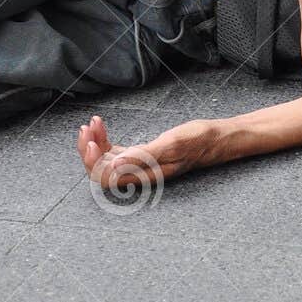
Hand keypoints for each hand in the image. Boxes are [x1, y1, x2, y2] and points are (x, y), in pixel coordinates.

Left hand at [77, 115, 214, 189]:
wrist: (215, 139)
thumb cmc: (197, 141)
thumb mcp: (171, 144)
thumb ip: (143, 156)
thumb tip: (115, 165)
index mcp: (144, 175)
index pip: (106, 177)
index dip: (93, 161)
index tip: (92, 139)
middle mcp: (138, 174)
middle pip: (101, 170)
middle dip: (89, 150)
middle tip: (87, 127)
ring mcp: (138, 165)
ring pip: (105, 161)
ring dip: (94, 143)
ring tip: (91, 123)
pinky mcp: (140, 155)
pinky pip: (114, 152)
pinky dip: (104, 139)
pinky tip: (101, 125)